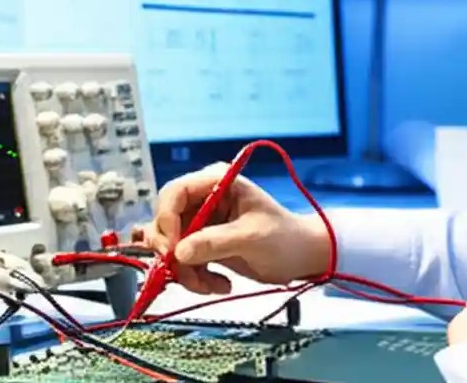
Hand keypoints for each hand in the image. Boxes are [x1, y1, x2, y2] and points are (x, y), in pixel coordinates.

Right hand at [139, 163, 331, 294]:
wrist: (301, 258)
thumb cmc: (284, 238)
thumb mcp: (251, 237)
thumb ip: (214, 242)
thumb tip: (179, 252)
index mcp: (217, 182)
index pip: (175, 192)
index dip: (167, 219)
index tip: (174, 248)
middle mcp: (204, 198)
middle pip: (165, 220)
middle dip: (172, 250)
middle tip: (185, 271)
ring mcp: (201, 223)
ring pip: (170, 246)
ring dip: (184, 271)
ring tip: (211, 285)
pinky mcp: (202, 245)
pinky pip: (181, 261)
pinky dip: (194, 277)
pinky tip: (219, 284)